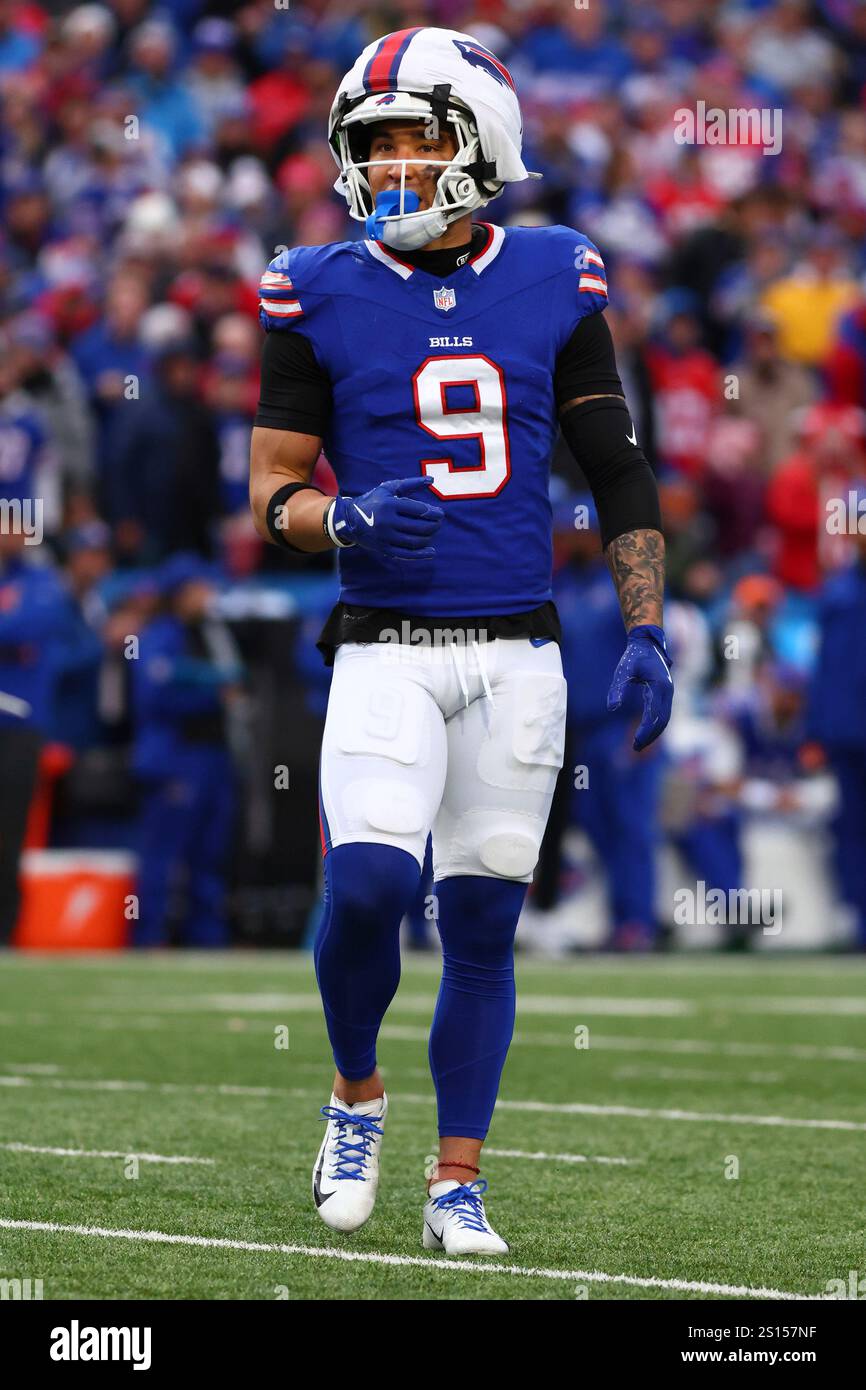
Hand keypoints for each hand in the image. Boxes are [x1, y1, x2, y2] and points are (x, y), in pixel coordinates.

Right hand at [330, 476, 443, 559]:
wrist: (350, 520)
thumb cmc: (374, 501)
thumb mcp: (389, 488)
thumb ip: (411, 484)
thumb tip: (432, 480)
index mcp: (389, 505)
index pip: (419, 510)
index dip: (434, 513)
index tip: (440, 514)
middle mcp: (387, 522)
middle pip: (420, 527)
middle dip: (434, 525)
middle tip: (438, 523)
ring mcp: (385, 537)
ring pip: (415, 541)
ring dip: (429, 537)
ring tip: (432, 532)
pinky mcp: (384, 549)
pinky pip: (406, 554)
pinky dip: (421, 554)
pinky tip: (431, 551)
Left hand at [607, 623, 673, 751]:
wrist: (648, 644)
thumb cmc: (634, 656)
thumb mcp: (623, 671)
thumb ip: (617, 689)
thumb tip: (612, 708)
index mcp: (660, 686)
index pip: (654, 714)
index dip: (645, 730)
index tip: (635, 742)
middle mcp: (668, 691)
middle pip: (662, 720)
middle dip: (650, 736)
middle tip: (635, 748)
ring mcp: (668, 693)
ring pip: (664, 719)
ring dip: (653, 733)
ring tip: (639, 744)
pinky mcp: (665, 694)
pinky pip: (663, 714)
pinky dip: (655, 725)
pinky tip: (645, 733)